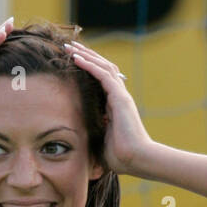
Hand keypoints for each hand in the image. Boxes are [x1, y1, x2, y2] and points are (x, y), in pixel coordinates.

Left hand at [64, 40, 153, 175]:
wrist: (138, 159)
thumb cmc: (121, 157)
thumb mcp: (101, 142)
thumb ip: (92, 134)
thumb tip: (77, 139)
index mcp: (115, 105)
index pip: (101, 79)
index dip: (88, 68)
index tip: (72, 60)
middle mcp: (119, 96)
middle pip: (102, 68)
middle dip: (85, 55)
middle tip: (69, 47)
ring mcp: (120, 95)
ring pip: (102, 66)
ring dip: (85, 55)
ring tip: (70, 47)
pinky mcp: (120, 97)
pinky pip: (102, 74)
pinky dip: (89, 64)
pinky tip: (76, 57)